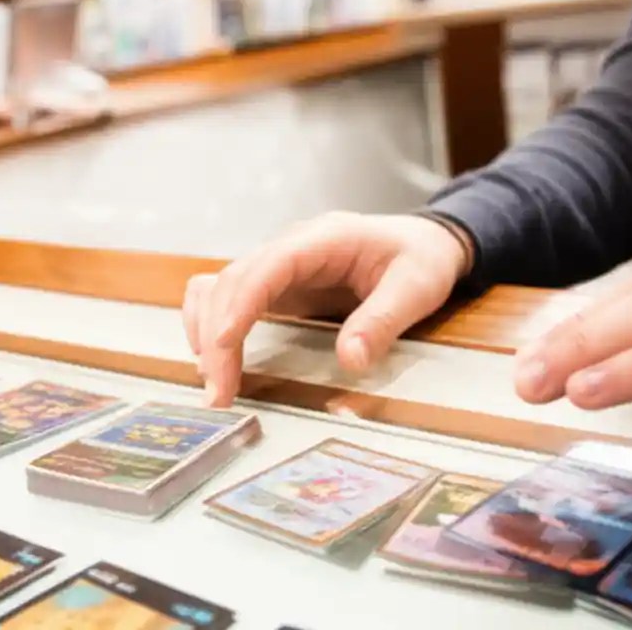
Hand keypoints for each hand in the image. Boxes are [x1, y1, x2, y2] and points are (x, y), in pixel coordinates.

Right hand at [183, 212, 470, 407]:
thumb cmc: (421, 257)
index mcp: (323, 239)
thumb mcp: (416, 287)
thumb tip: (350, 360)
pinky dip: (214, 327)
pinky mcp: (276, 286)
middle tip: (219, 391)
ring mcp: (279, 266)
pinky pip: (229, 299)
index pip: (266, 267)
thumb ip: (383, 320)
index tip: (222, 344)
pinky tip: (218, 361)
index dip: (238, 305)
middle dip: (216, 336)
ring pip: (219, 289)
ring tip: (214, 384)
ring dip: (206, 333)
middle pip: (231, 283)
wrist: (425, 241)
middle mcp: (290, 247)